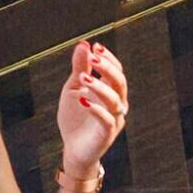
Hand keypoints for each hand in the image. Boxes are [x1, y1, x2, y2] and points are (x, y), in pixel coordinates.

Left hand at [53, 38, 127, 191]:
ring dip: (100, 87)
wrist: (74, 148)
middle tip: (93, 58)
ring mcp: (114, 119)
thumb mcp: (73, 89)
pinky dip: (96, 109)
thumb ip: (79, 68)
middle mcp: (117, 104)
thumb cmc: (75, 118)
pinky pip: (107, 120)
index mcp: (110, 92)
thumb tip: (83, 44)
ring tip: (82, 77)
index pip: (116, 71)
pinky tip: (83, 101)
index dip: (108, 59)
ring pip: (115, 100)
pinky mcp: (107, 134)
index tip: (95, 47)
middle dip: (108, 69)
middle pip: (119, 83)